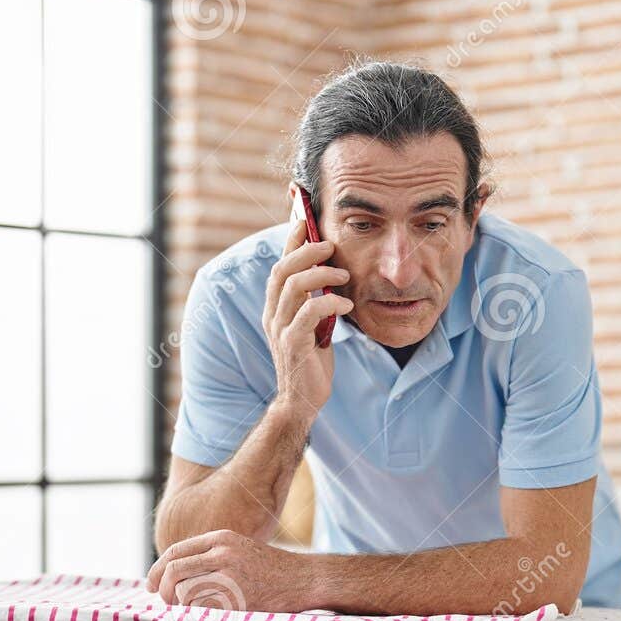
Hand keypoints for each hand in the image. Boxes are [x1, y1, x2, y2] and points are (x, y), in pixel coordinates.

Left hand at [146, 529, 310, 612]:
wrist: (305, 579)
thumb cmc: (273, 572)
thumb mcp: (240, 551)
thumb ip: (212, 558)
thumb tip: (179, 577)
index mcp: (221, 538)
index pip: (175, 551)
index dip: (157, 570)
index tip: (152, 584)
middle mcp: (222, 552)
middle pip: (174, 570)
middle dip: (162, 591)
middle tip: (165, 603)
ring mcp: (229, 574)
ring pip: (183, 590)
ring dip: (180, 606)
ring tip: (188, 613)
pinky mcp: (236, 596)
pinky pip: (200, 608)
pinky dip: (196, 616)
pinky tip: (204, 619)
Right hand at [263, 209, 350, 421]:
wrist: (302, 401)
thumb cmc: (311, 361)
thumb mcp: (311, 326)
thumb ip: (312, 301)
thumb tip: (328, 274)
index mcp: (275, 308)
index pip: (279, 266)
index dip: (290, 242)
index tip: (305, 220)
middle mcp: (272, 315)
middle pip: (282, 270)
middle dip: (307, 251)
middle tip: (331, 246)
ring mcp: (281, 330)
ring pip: (294, 286)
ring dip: (322, 274)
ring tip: (345, 275)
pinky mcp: (294, 345)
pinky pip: (310, 313)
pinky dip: (331, 302)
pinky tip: (348, 303)